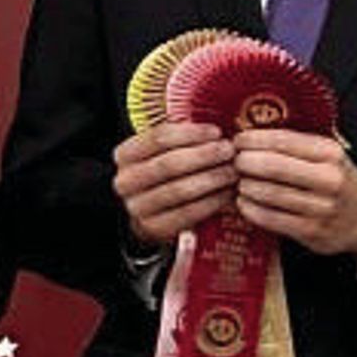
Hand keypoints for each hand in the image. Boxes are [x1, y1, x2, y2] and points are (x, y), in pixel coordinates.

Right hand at [113, 122, 236, 246]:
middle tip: (229, 151)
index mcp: (124, 155)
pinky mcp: (153, 228)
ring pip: (179, 189)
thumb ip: (181, 141)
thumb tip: (217, 128)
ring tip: (232, 172)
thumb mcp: (162, 154)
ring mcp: (137, 207)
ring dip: (211, 179)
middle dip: (204, 155)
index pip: (158, 138)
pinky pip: (187, 213)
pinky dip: (211, 202)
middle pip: (169, 163)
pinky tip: (227, 194)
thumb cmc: (164, 177)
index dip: (191, 133)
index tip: (216, 132)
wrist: (150, 214)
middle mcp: (125, 181)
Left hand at [233, 128, 356, 255]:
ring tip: (239, 181)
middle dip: (244, 162)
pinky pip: (269, 218)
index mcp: (330, 154)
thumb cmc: (337, 180)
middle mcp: (328, 179)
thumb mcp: (327, 154)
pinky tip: (244, 201)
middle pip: (271, 166)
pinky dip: (249, 208)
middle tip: (234, 161)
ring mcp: (320, 207)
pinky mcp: (311, 231)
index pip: (282, 140)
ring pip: (267, 193)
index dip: (252, 139)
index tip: (238, 140)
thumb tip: (249, 132)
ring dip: (244, 186)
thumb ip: (295, 144)